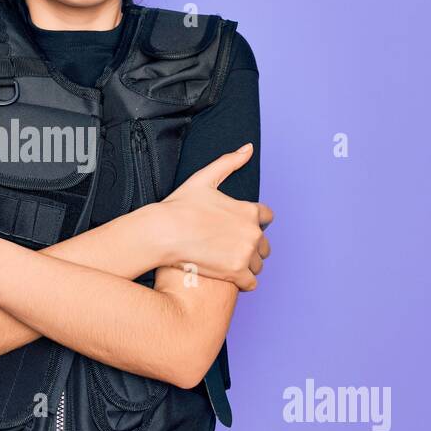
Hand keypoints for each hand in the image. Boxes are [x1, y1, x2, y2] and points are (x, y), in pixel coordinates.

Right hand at [155, 142, 272, 290]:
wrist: (163, 233)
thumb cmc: (180, 206)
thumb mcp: (204, 178)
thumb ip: (229, 162)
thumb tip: (248, 148)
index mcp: (249, 210)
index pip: (267, 218)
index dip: (252, 222)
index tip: (236, 227)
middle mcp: (253, 232)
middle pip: (264, 245)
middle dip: (251, 246)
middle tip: (227, 247)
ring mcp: (245, 254)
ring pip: (258, 264)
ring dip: (246, 265)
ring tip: (225, 262)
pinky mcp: (236, 273)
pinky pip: (250, 283)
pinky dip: (241, 282)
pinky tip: (225, 276)